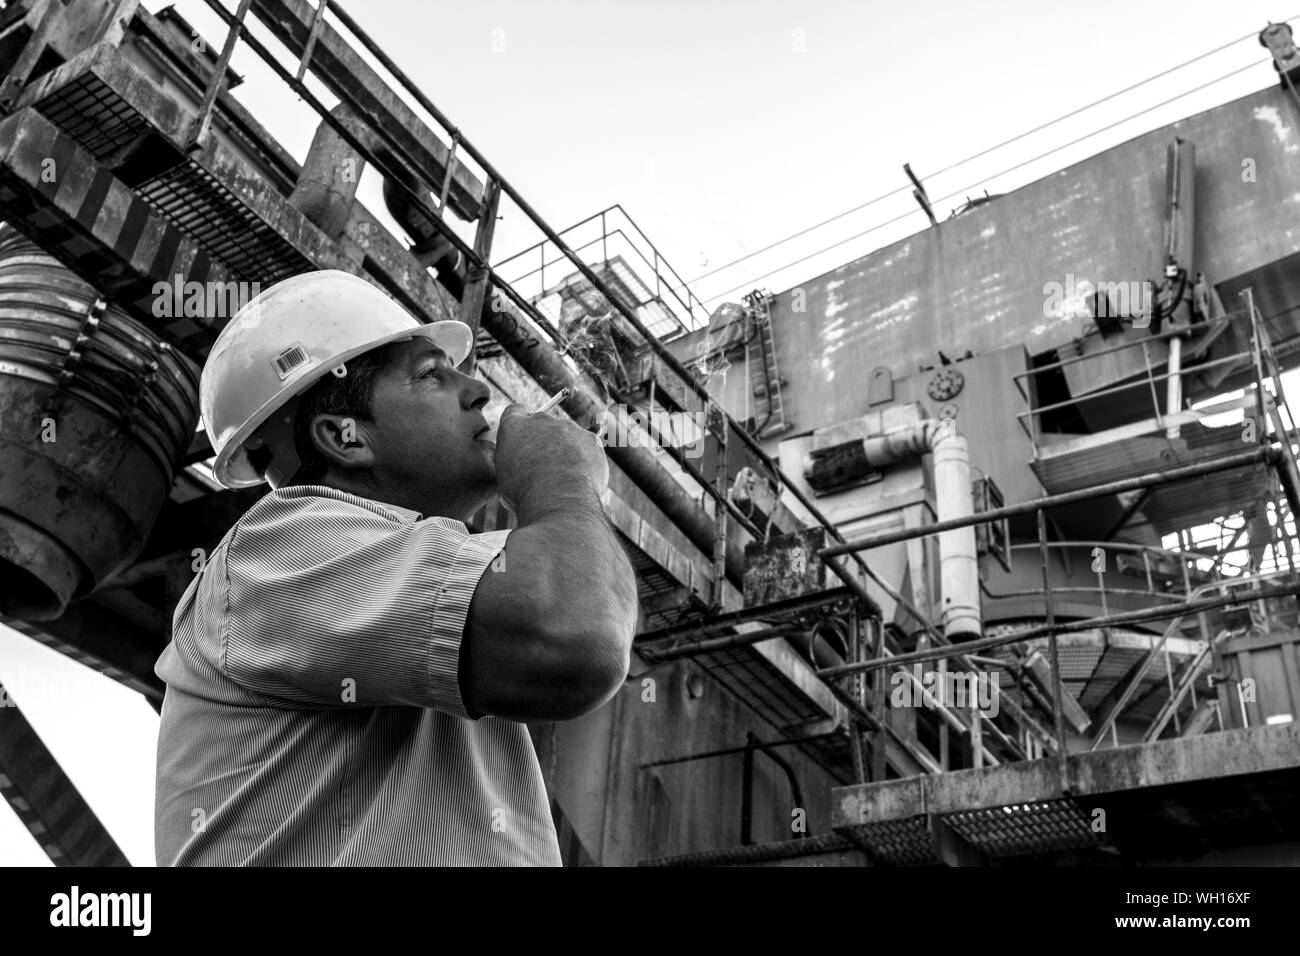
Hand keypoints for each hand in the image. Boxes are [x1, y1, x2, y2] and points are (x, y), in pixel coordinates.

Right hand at [492, 403, 609, 513]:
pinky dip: (585, 460)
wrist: (557, 500)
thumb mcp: (504, 476)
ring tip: (563, 478)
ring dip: (566, 450)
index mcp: (514, 426)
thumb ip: (512, 458)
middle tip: (544, 465)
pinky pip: (587, 447)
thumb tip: (520, 460)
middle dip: (544, 439)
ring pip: (567, 436)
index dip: (520, 423)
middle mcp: (541, 420)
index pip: (515, 412)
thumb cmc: (525, 494)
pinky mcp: (591, 439)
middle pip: (543, 423)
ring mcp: (568, 427)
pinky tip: (580, 478)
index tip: (524, 437)